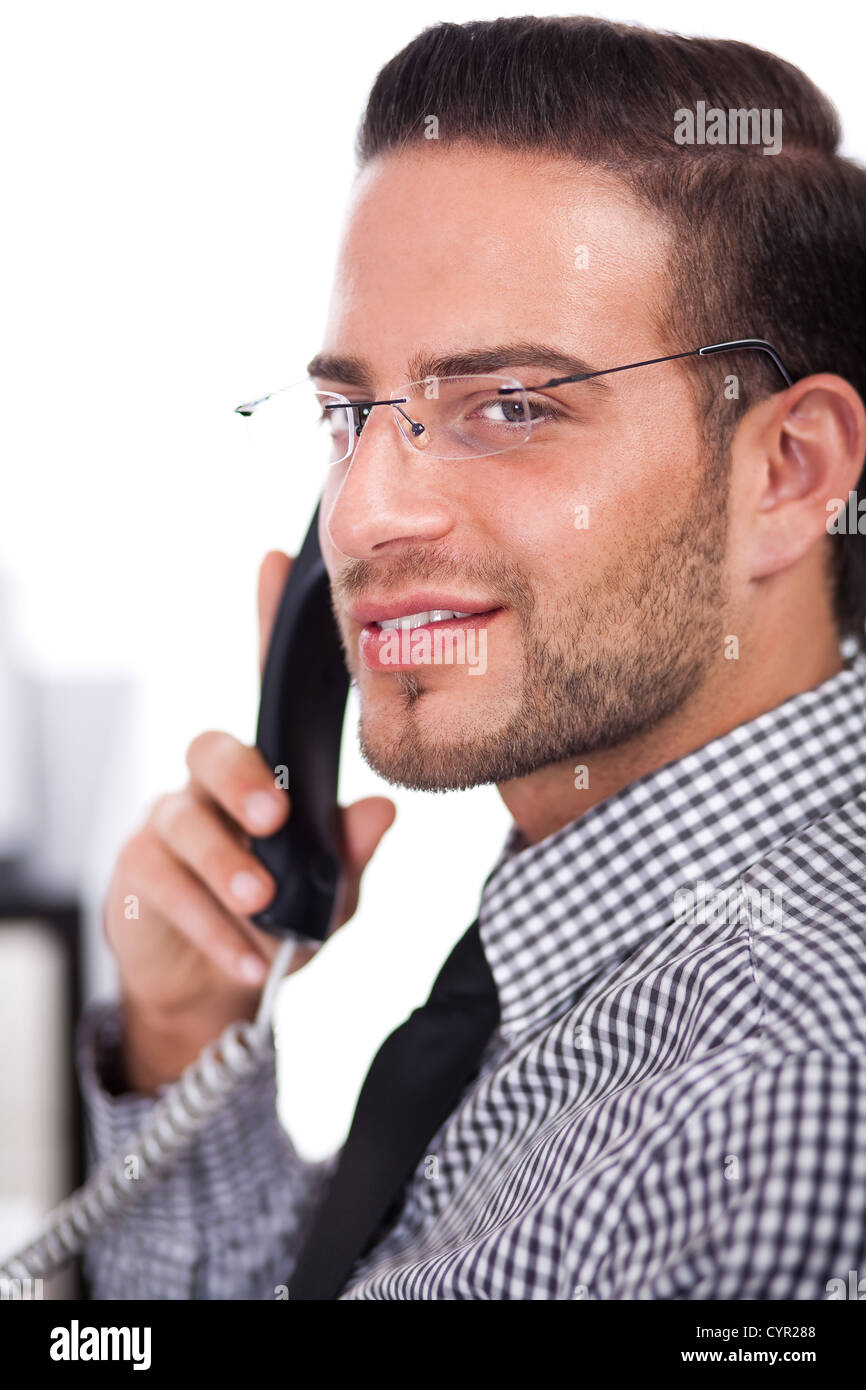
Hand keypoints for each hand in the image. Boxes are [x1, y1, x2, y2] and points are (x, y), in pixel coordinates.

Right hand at [103, 549, 394, 1090]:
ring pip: (182, 821)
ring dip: (226, 867)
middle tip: (274, 819)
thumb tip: (382, 812)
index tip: (274, 565)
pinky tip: (245, 958)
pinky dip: (211, 926)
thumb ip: (351, 857)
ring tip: (263, 909)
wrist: (210, 994)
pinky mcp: (137, 875)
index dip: (265, 627)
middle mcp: (210, 788)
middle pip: (212, 749)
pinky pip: (165, 888)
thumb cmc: (276, 923)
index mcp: (265, 776)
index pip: (265, 691)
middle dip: (242, 780)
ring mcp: (168, 828)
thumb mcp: (330, 897)